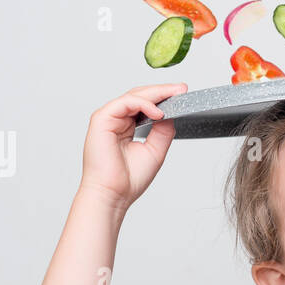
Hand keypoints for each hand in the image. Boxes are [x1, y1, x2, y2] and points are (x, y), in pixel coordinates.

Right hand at [80, 83, 187, 208]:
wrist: (113, 195)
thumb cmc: (127, 180)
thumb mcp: (155, 150)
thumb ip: (163, 131)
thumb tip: (172, 113)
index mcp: (125, 127)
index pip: (145, 105)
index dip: (163, 97)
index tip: (183, 94)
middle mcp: (116, 120)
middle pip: (139, 96)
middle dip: (163, 91)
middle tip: (182, 89)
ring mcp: (107, 118)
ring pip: (133, 96)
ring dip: (156, 94)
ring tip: (175, 95)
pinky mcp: (101, 119)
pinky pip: (125, 103)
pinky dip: (144, 104)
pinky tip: (159, 112)